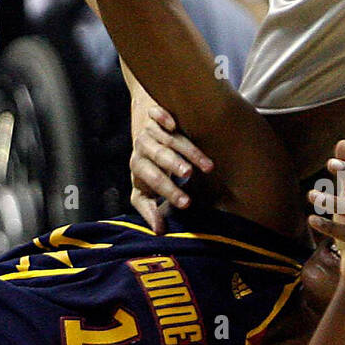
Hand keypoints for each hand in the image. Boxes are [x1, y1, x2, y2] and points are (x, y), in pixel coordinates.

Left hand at [129, 99, 214, 232]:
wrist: (143, 126)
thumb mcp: (146, 187)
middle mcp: (141, 148)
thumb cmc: (150, 164)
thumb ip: (150, 207)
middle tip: (190, 178)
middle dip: (173, 168)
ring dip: (184, 150)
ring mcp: (148, 129)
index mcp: (138, 167)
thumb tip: (159, 231)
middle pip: (157, 158)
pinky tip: (173, 125)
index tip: (186, 204)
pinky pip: (155, 114)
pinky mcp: (153, 112)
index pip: (151, 181)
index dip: (167, 192)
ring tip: (206, 166)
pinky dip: (162, 118)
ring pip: (166, 139)